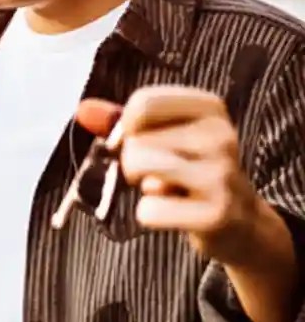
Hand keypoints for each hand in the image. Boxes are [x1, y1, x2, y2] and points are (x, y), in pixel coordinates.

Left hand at [75, 86, 272, 265]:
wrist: (239, 220)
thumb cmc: (191, 169)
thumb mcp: (163, 136)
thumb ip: (120, 121)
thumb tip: (82, 110)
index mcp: (209, 108)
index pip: (143, 102)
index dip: (127, 126)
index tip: (144, 140)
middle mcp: (221, 135)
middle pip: (135, 139)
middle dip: (133, 160)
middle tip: (161, 173)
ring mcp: (221, 174)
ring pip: (139, 167)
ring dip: (140, 184)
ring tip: (165, 188)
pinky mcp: (217, 213)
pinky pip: (149, 209)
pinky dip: (150, 214)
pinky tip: (176, 212)